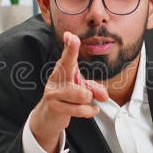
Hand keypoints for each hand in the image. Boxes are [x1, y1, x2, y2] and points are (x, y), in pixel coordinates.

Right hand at [29, 31, 107, 152]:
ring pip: (82, 95)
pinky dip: (89, 111)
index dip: (70, 47)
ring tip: (86, 103)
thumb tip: (104, 96)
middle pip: (75, 75)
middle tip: (87, 94)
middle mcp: (55, 78)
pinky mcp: (54, 107)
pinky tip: (90, 110)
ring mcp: (53, 93)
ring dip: (89, 101)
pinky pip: (79, 109)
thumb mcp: (81, 87)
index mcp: (62, 69)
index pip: (67, 56)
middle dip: (88, 87)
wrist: (48, 116)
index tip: (70, 36)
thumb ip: (94, 88)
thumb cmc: (66, 96)